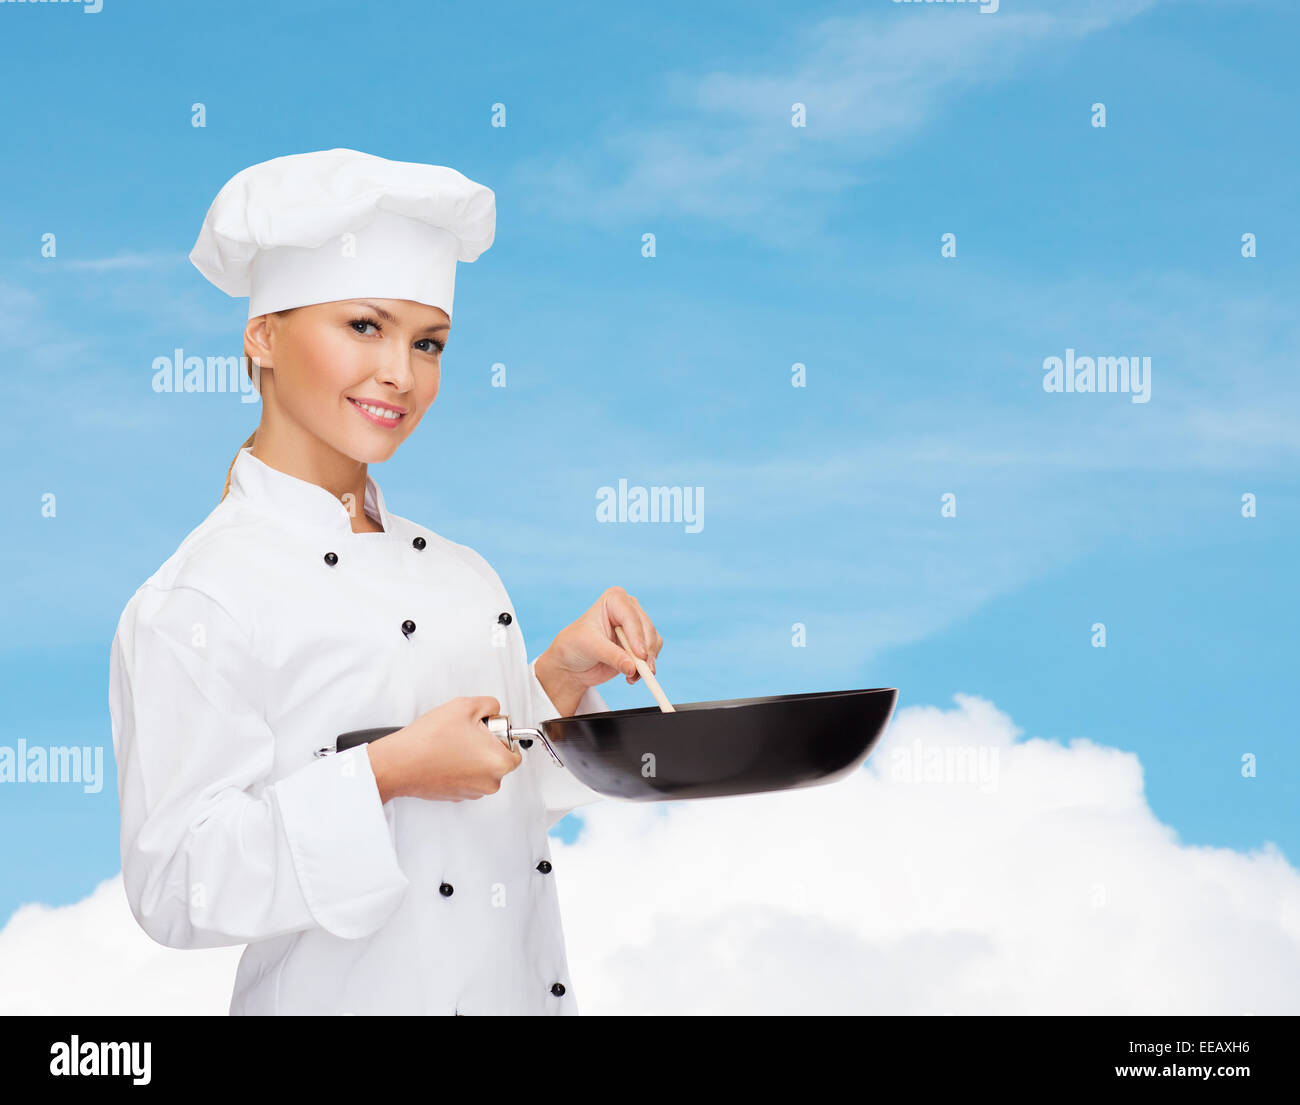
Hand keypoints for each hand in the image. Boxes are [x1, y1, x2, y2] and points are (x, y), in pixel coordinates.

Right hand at [366, 696, 522, 802]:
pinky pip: (465, 777)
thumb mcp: (467, 706)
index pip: (515, 749)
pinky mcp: (455, 796)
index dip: (500, 734)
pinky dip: (458, 767)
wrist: (399, 763)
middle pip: (497, 759)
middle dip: (485, 745)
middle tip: (464, 733)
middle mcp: (489, 783)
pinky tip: (442, 756)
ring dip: (470, 756)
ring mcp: (471, 792)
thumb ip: (491, 705)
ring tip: (450, 744)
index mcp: (499, 763)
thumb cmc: (430, 739)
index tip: (485, 728)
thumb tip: (494, 712)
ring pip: (480, 769)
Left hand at [534, 586, 663, 714]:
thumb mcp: (591, 648)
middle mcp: (629, 609)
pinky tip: (632, 676)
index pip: (631, 616)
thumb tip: (632, 668)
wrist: (572, 662)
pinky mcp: (641, 643)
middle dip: (646, 651)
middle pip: (646, 628)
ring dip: (647, 662)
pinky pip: (653, 654)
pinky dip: (647, 667)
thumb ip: (612, 656)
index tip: (640, 656)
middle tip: (642, 671)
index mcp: (614, 600)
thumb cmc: (575, 646)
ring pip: (653, 641)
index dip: (637, 636)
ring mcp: (636, 626)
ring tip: (632, 677)